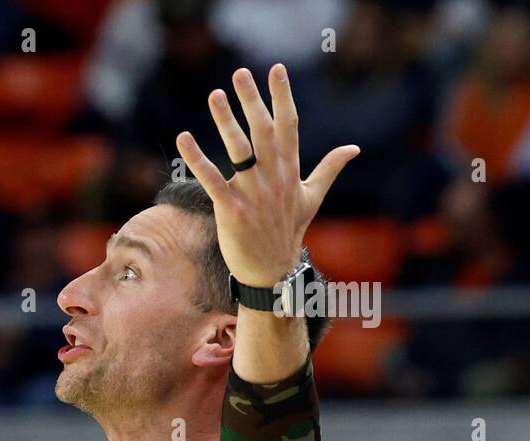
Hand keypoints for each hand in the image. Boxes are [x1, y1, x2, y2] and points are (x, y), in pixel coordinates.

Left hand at [175, 64, 358, 287]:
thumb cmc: (289, 231)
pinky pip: (213, 180)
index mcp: (291, 170)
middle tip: (240, 73)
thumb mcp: (313, 197)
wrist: (274, 271)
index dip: (282, 96)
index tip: (276, 70)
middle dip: (252, 100)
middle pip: (263, 130)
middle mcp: (274, 177)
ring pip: (239, 150)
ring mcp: (254, 193)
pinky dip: (198, 160)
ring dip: (226, 121)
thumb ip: (330, 169)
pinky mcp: (232, 210)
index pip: (288, 125)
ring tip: (214, 95)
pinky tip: (184, 139)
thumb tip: (354, 148)